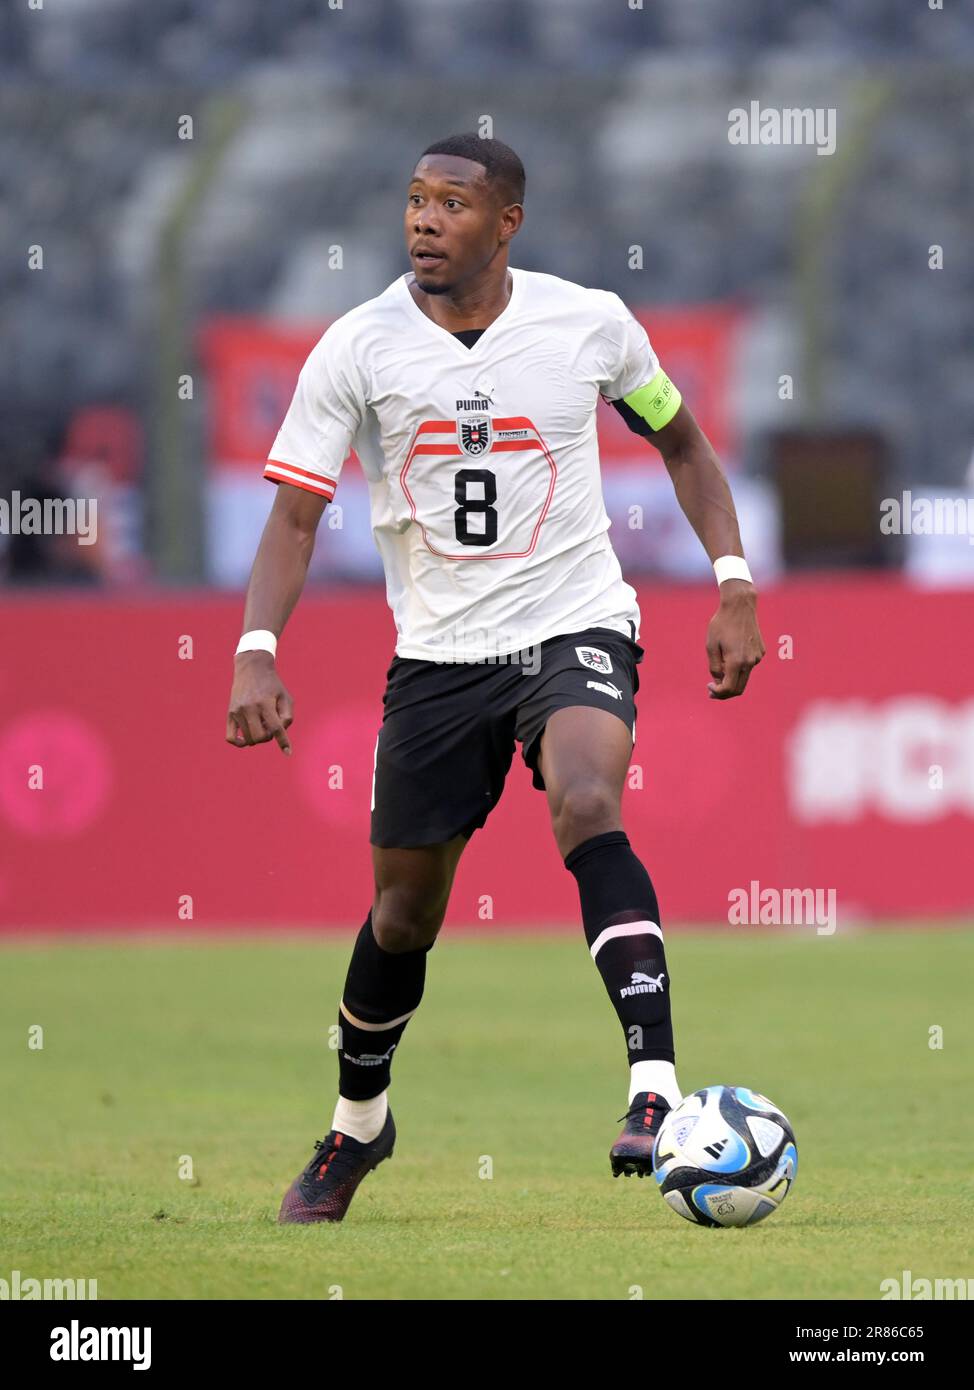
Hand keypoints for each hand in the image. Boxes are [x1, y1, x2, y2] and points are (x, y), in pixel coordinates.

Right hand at [225, 651, 294, 752]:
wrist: (251, 669)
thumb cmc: (273, 685)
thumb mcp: (286, 697)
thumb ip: (287, 717)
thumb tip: (279, 733)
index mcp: (265, 703)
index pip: (276, 728)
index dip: (283, 742)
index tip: (288, 753)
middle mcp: (249, 708)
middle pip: (260, 737)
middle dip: (268, 737)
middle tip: (270, 727)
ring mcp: (237, 711)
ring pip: (248, 739)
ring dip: (257, 737)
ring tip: (261, 725)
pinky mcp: (230, 713)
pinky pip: (229, 737)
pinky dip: (239, 742)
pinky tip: (246, 738)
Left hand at [706, 580, 764, 698]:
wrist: (740, 606)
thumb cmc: (721, 624)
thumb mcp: (711, 646)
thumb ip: (714, 667)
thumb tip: (719, 681)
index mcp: (736, 661)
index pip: (729, 688)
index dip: (718, 693)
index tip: (709, 687)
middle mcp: (750, 661)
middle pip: (739, 688)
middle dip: (725, 692)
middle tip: (712, 690)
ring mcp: (757, 657)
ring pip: (744, 677)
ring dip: (732, 677)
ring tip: (720, 663)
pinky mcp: (761, 651)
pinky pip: (748, 665)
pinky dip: (739, 666)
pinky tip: (731, 652)